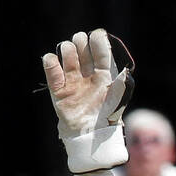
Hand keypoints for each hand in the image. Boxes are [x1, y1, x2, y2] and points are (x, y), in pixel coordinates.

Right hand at [42, 29, 134, 172]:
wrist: (91, 139)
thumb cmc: (108, 120)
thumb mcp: (117, 100)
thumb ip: (121, 83)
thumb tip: (124, 71)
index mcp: (104, 76)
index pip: (100, 51)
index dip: (98, 41)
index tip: (96, 37)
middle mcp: (87, 76)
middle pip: (82, 47)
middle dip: (81, 42)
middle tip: (82, 46)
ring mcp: (73, 82)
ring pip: (67, 54)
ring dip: (68, 50)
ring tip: (70, 56)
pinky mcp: (59, 91)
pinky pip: (52, 70)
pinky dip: (51, 62)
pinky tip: (54, 62)